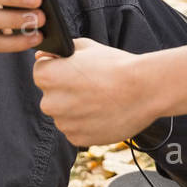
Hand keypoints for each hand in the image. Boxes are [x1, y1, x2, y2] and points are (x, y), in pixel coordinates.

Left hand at [31, 37, 158, 146]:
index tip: (75, 72)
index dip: (58, 70)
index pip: (41, 73)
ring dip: (77, 110)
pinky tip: (104, 113)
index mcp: (47, 77)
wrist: (145, 90)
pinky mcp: (78, 139)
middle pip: (51, 97)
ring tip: (101, 100)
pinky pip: (76, 130)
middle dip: (66, 92)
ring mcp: (64, 123)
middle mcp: (50, 102)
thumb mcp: (87, 47)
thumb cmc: (117, 66)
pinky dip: (87, 124)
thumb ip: (60, 51)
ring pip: (64, 115)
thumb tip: (42, 56)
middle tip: (91, 86)